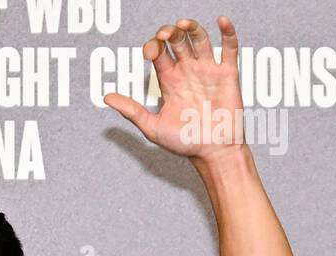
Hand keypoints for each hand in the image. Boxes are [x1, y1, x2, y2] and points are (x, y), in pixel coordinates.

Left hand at [103, 16, 243, 161]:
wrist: (212, 153)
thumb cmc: (184, 143)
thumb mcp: (153, 127)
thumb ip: (131, 111)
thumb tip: (106, 98)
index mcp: (170, 81)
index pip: (159, 53)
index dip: (153, 46)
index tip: (150, 52)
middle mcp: (188, 72)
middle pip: (177, 40)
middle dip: (170, 33)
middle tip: (165, 35)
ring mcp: (208, 71)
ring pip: (200, 38)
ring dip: (192, 27)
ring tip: (184, 24)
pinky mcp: (227, 74)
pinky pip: (229, 47)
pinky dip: (227, 32)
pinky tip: (221, 21)